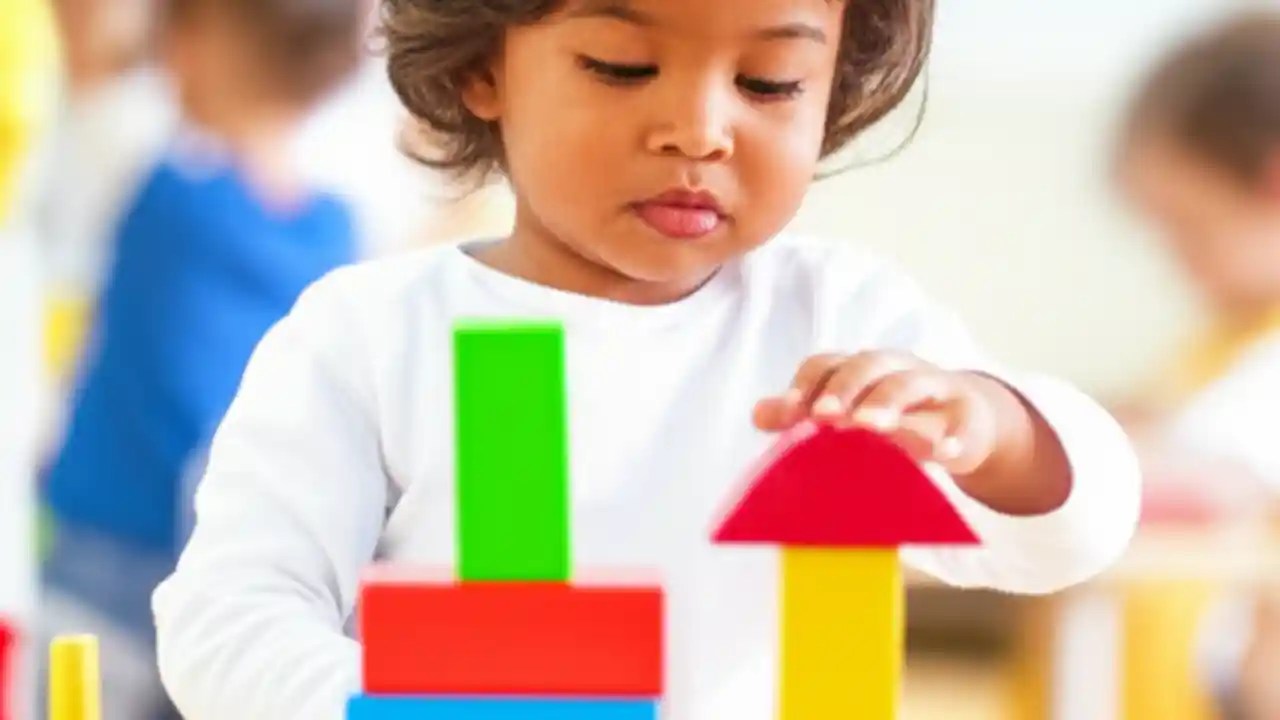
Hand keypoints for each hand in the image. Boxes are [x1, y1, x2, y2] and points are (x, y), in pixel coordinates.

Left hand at [753, 351, 999, 475]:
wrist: (965, 420)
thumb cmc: (894, 415)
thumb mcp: (852, 413)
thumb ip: (805, 414)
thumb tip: (758, 414)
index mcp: (860, 368)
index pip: (828, 364)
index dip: (807, 384)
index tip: (790, 413)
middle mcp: (895, 369)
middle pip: (868, 366)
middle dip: (846, 388)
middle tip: (826, 415)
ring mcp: (934, 389)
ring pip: (912, 386)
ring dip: (889, 404)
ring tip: (870, 427)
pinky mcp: (967, 419)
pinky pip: (960, 423)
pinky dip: (951, 436)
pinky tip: (940, 453)